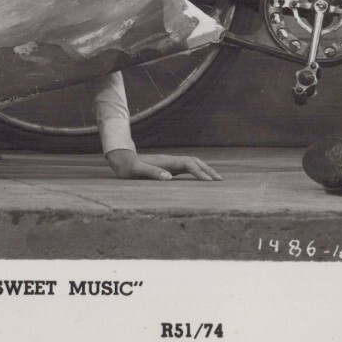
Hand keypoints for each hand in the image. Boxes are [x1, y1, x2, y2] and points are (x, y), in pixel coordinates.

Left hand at [105, 149, 222, 181]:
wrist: (121, 159)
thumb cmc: (127, 167)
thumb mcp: (136, 170)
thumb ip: (151, 172)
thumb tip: (169, 177)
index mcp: (165, 161)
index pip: (188, 164)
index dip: (199, 172)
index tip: (209, 182)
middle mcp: (170, 160)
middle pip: (194, 161)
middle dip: (207, 170)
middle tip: (220, 181)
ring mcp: (170, 163)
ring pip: (192, 163)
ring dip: (204, 170)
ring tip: (216, 179)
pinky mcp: (168, 167)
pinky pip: (186, 168)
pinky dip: (197, 172)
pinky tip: (201, 180)